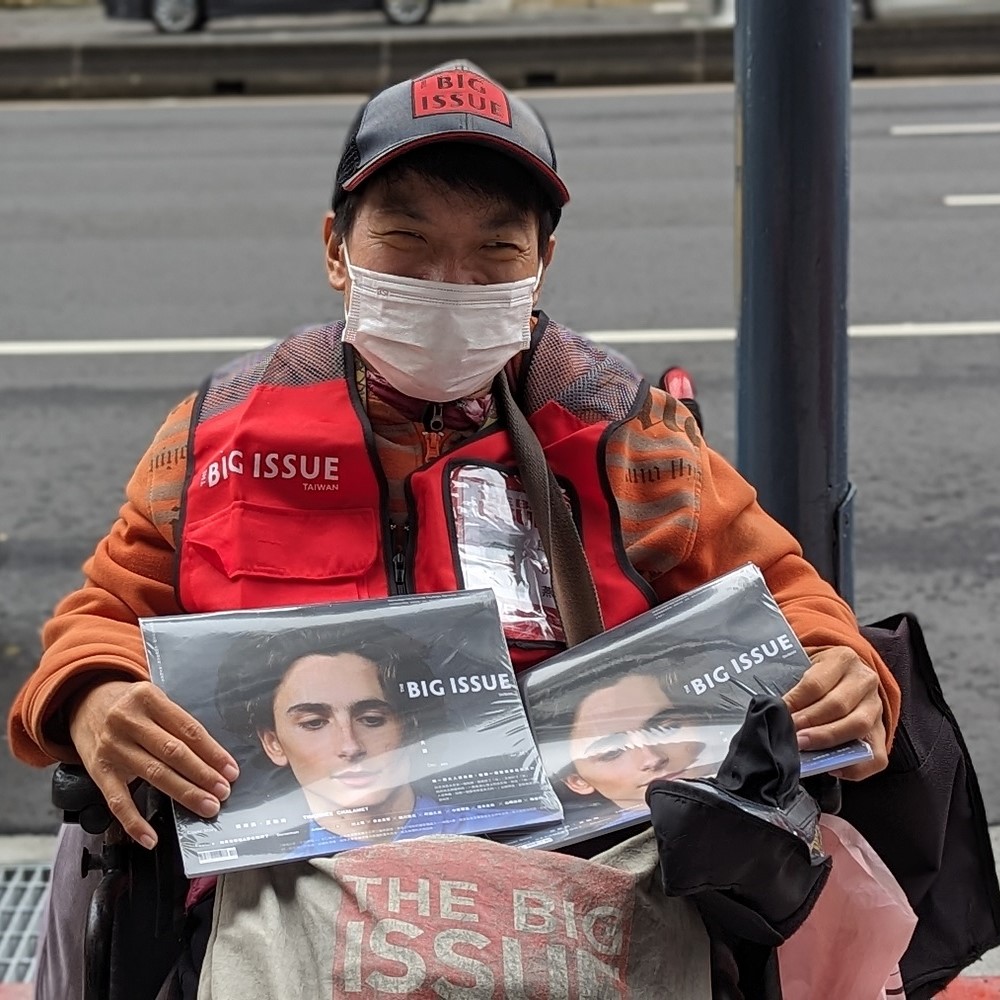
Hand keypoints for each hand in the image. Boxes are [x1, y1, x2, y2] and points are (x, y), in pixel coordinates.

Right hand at [68, 678, 239, 848]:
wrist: (82, 701)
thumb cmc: (128, 703)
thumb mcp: (152, 698)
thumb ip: (176, 721)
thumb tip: (212, 755)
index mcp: (148, 699)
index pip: (188, 729)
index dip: (212, 752)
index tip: (230, 769)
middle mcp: (128, 721)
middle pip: (173, 752)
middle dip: (203, 775)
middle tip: (223, 791)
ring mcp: (112, 747)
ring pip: (153, 774)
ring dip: (184, 793)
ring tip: (205, 805)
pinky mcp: (98, 771)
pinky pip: (118, 801)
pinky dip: (135, 822)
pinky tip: (151, 837)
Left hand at [782, 646, 887, 779]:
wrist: (846, 675)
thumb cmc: (817, 674)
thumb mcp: (805, 665)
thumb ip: (793, 683)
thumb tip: (771, 708)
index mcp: (843, 659)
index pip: (816, 683)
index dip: (796, 701)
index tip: (779, 714)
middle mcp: (864, 680)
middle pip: (837, 705)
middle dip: (810, 723)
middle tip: (791, 735)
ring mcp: (877, 707)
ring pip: (857, 726)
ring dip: (828, 740)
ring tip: (804, 747)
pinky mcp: (882, 731)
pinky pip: (876, 755)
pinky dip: (855, 766)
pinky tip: (832, 768)